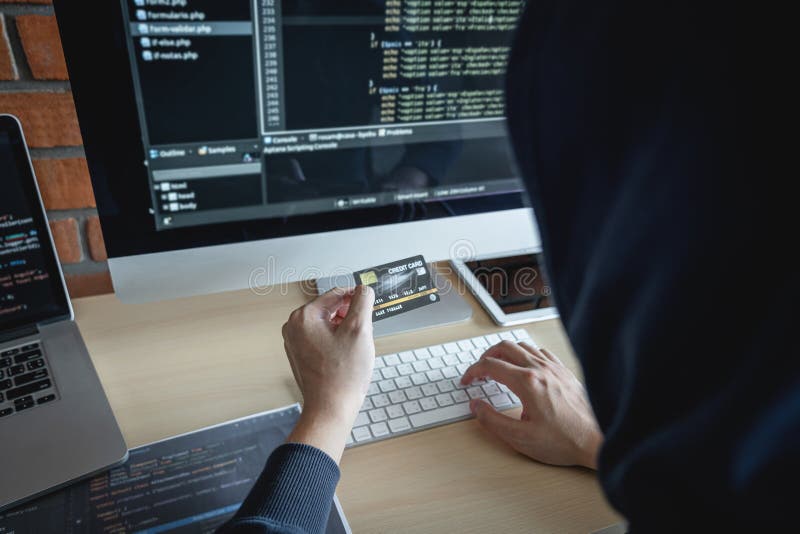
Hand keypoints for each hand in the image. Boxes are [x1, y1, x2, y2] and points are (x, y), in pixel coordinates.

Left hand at [282, 286, 374, 461]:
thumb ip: (363, 301)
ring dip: (345, 330)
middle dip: (350, 318)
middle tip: (362, 334)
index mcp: (304, 317)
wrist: (331, 409)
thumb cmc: (342, 377)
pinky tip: (346, 357)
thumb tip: (364, 289)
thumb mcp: (360, 330)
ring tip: (354, 349)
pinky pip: (322, 339)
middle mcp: (294, 327)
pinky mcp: (301, 355)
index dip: (357, 298)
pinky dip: (337, 342)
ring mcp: (295, 342)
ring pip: (328, 324)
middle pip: (331, 309)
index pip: (336, 294)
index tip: (369, 305)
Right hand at [461, 341, 602, 468]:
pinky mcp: (565, 372)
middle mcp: (540, 369)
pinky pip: (541, 352)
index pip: (490, 365)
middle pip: (505, 347)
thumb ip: (492, 420)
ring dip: (506, 352)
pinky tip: (526, 366)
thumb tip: (476, 406)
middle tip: (479, 370)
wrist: (598, 440)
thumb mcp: (520, 438)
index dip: (473, 372)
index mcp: (526, 382)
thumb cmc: (565, 440)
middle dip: (486, 356)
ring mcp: (554, 368)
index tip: (467, 381)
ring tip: (499, 366)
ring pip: (523, 346)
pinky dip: (526, 354)